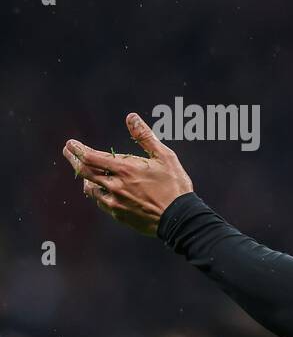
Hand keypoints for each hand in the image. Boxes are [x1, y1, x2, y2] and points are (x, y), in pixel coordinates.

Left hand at [63, 112, 193, 235]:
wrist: (180, 219)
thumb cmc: (175, 186)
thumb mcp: (165, 157)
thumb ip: (145, 137)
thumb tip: (131, 118)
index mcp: (125, 169)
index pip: (90, 157)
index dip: (77, 149)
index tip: (70, 143)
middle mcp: (115, 186)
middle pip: (84, 172)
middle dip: (73, 160)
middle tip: (68, 152)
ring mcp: (115, 202)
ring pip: (91, 189)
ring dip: (86, 179)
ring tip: (86, 174)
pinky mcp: (119, 214)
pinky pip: (101, 203)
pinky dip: (98, 194)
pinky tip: (101, 191)